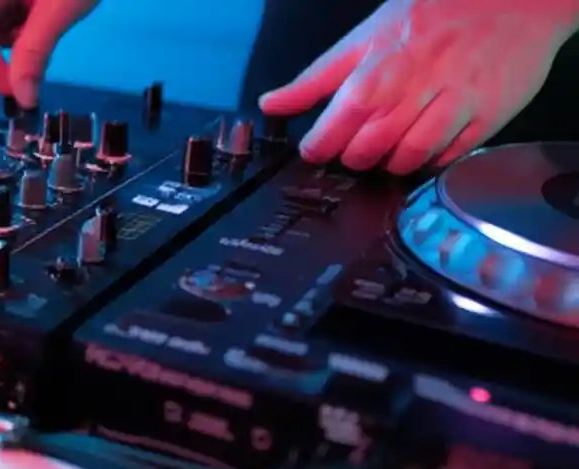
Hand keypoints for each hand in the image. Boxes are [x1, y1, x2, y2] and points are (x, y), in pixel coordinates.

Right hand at [0, 0, 98, 108]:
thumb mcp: (58, 12)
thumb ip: (35, 54)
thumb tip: (23, 99)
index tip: (15, 90)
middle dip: (2, 52)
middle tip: (32, 67)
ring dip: (13, 37)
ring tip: (47, 26)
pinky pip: (3, 8)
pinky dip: (20, 22)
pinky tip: (44, 14)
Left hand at [259, 0, 578, 173]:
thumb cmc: (430, 16)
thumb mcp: (363, 39)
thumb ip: (315, 79)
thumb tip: (271, 104)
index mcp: (379, 68)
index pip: (337, 125)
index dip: (320, 146)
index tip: (317, 149)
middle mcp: (416, 87)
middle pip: (369, 149)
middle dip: (354, 158)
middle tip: (355, 149)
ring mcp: (454, 103)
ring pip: (409, 158)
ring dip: (391, 164)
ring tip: (389, 149)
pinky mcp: (486, 117)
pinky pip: (449, 156)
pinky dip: (431, 161)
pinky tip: (424, 146)